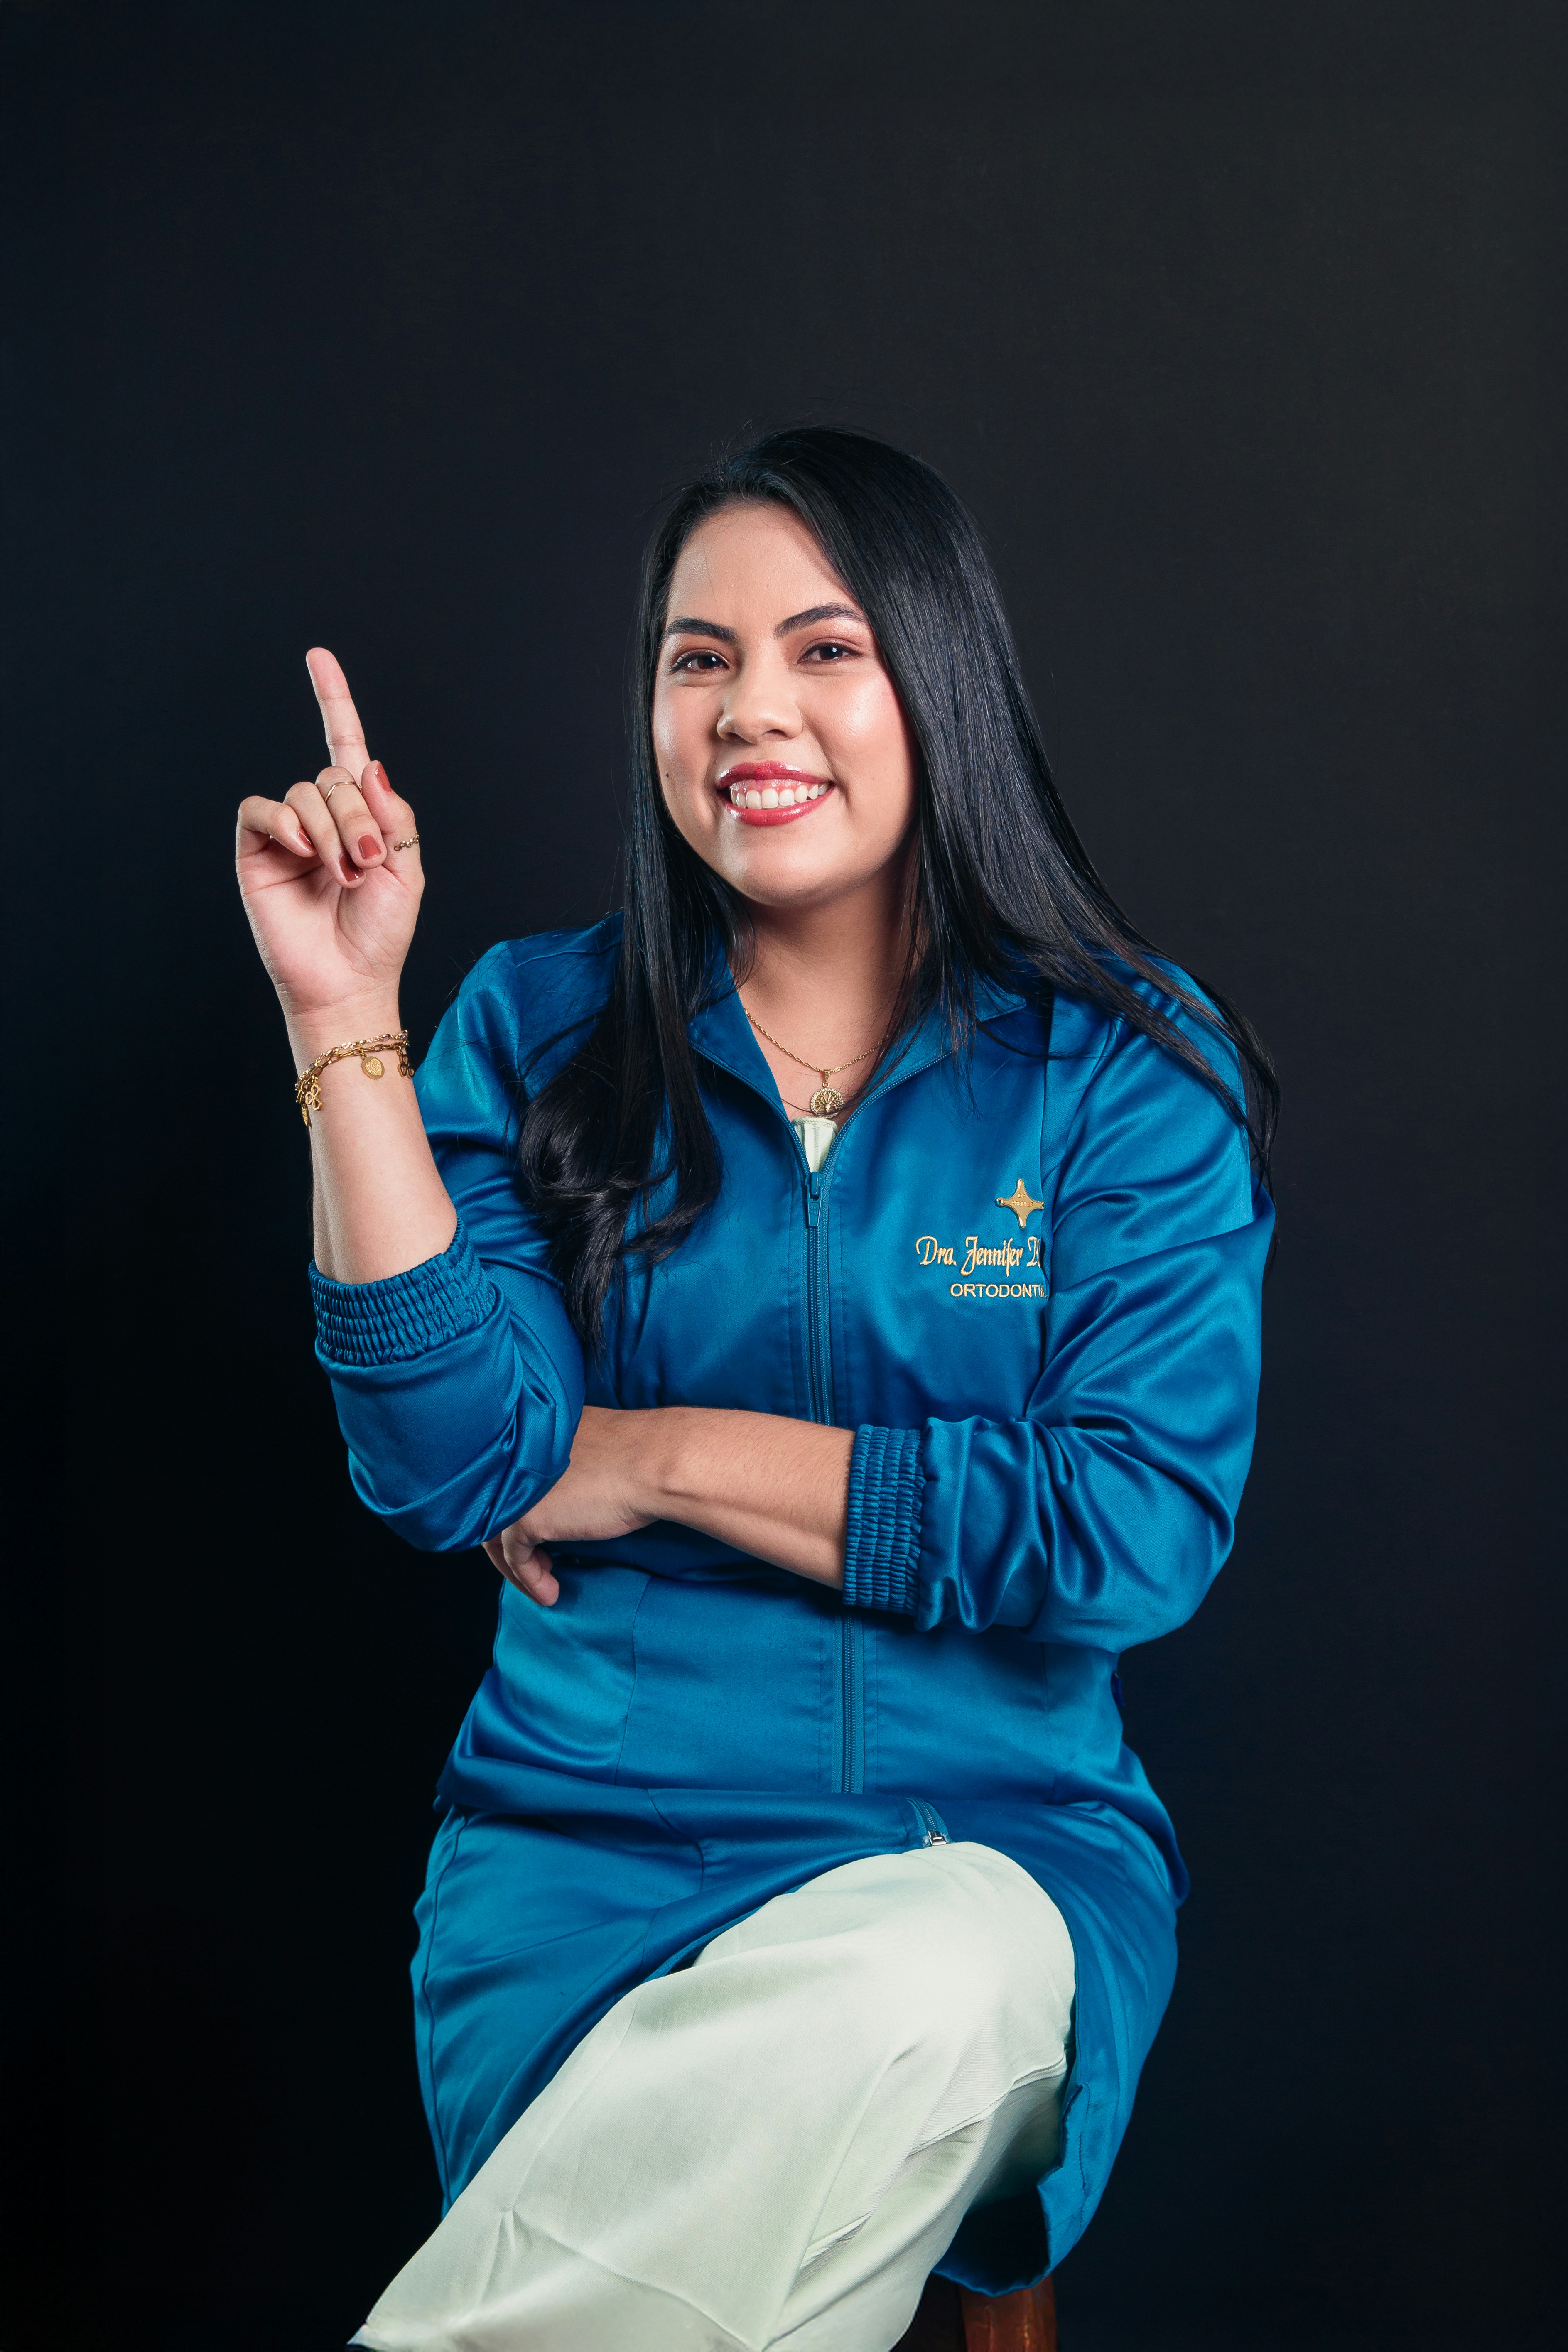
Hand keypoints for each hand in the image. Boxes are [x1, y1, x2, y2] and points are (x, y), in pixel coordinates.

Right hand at [236, 649, 423, 1033]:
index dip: (333, 700)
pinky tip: (304, 853)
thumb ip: (391, 811)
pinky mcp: (256, 850)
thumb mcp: (407, 866)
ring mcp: (287, 833)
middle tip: (366, 863)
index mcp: (360, 814)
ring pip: (304, 792)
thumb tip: (366, 762)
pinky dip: (287, 825)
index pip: (344, 745)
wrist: (348, 979)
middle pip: (333, 775)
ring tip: (342, 875)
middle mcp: (321, 816)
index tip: (317, 657)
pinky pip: (263, 810)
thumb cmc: (380, 932)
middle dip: (356, 815)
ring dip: (331, 831)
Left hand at [483, 1407, 660, 1606]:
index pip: (508, 1482)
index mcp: (531, 1438)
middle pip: (495, 1510)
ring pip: (497, 1537)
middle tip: (538, 1565)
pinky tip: (549, 1592)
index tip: (542, 1534)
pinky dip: (530, 1580)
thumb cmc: (639, 1455)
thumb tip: (566, 1495)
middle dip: (511, 1545)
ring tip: (544, 1585)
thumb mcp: (592, 1452)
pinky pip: (517, 1558)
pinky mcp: (525, 1519)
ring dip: (518, 1568)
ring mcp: (516, 1490)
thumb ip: (569, 1466)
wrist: (654, 1463)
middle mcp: (514, 1460)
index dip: (520, 1511)